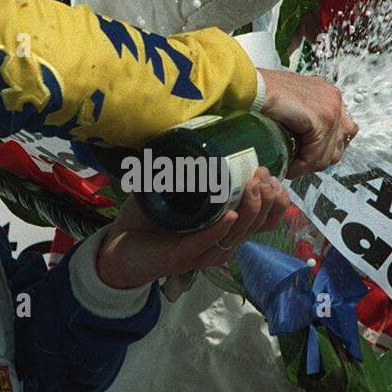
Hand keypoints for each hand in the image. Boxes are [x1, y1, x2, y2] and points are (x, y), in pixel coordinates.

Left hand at [94, 167, 289, 289]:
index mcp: (223, 228)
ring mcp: (203, 252)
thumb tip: (195, 133)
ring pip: (237, 235)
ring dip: (249, 210)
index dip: (274, 200)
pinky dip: (220, 230)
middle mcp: (219, 242)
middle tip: (263, 175)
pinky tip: (230, 216)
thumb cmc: (148, 219)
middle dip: (266, 200)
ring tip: (252, 186)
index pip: (262, 220)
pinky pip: (208, 244)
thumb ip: (186, 169)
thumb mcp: (172, 191)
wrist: (116, 247)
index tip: (270, 174)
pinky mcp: (184, 258)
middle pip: (257, 226)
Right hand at [258, 67, 357, 176]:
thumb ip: (305, 120)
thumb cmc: (260, 95)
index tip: (307, 158)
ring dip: (308, 165)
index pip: (342, 133)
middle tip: (298, 164)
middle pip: (338, 146)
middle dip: (317, 160)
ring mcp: (330, 107)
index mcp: (328, 94)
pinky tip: (290, 166)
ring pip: (328, 153)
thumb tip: (309, 144)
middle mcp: (333, 98)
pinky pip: (316, 153)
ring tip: (291, 166)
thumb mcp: (290, 106)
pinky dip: (302, 164)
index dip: (324, 151)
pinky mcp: (322, 117)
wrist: (249, 88)